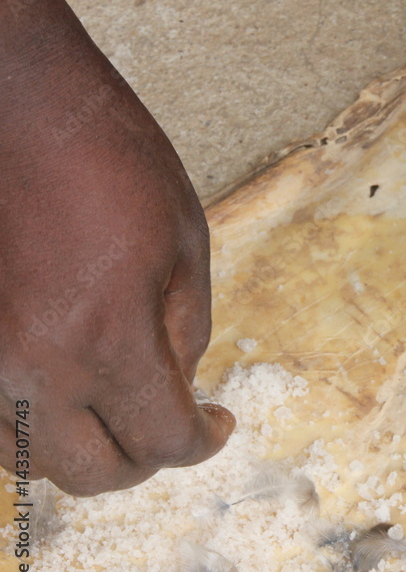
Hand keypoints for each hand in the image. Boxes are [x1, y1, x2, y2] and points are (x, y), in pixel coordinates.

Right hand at [0, 0, 233, 495]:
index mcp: (104, 339)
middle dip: (143, 460)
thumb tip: (180, 386)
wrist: (11, 98)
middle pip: (91, 473)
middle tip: (170, 426)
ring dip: (80, 448)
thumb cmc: (107, 155)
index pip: (162, 441)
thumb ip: (186, 331)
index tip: (218, 425)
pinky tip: (59, 388)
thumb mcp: (185, 241)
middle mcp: (28, 367)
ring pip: (27, 460)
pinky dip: (27, 424)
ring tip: (115, 409)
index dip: (202, 443)